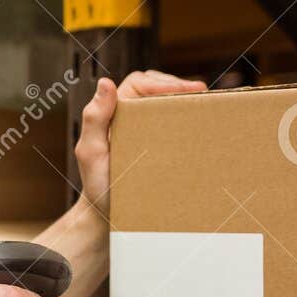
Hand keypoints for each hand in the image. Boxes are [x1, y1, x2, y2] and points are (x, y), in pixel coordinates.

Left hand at [76, 70, 205, 214]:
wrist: (107, 215)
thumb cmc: (98, 186)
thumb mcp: (91, 153)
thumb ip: (94, 119)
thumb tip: (105, 82)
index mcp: (112, 115)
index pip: (138, 84)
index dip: (161, 82)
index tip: (186, 89)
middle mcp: (127, 118)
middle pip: (154, 88)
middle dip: (178, 85)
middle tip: (202, 93)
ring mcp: (142, 131)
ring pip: (164, 103)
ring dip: (183, 99)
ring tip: (205, 103)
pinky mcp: (155, 145)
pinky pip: (171, 124)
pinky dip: (185, 119)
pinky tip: (200, 124)